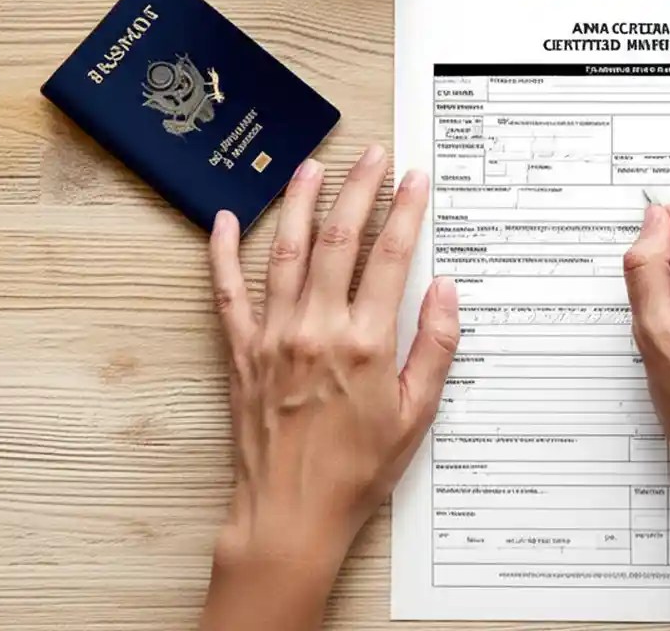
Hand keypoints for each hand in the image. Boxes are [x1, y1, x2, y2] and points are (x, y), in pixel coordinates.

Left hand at [201, 146, 458, 630]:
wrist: (291, 513)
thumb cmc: (357, 470)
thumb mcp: (417, 414)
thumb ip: (435, 347)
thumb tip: (446, 292)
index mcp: (366, 342)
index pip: (391, 257)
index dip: (406, 211)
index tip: (416, 179)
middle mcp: (318, 328)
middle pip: (339, 239)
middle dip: (359, 189)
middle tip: (373, 155)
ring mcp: (274, 336)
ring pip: (285, 251)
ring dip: (299, 202)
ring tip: (312, 166)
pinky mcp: (242, 352)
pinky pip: (227, 291)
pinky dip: (222, 252)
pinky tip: (223, 221)